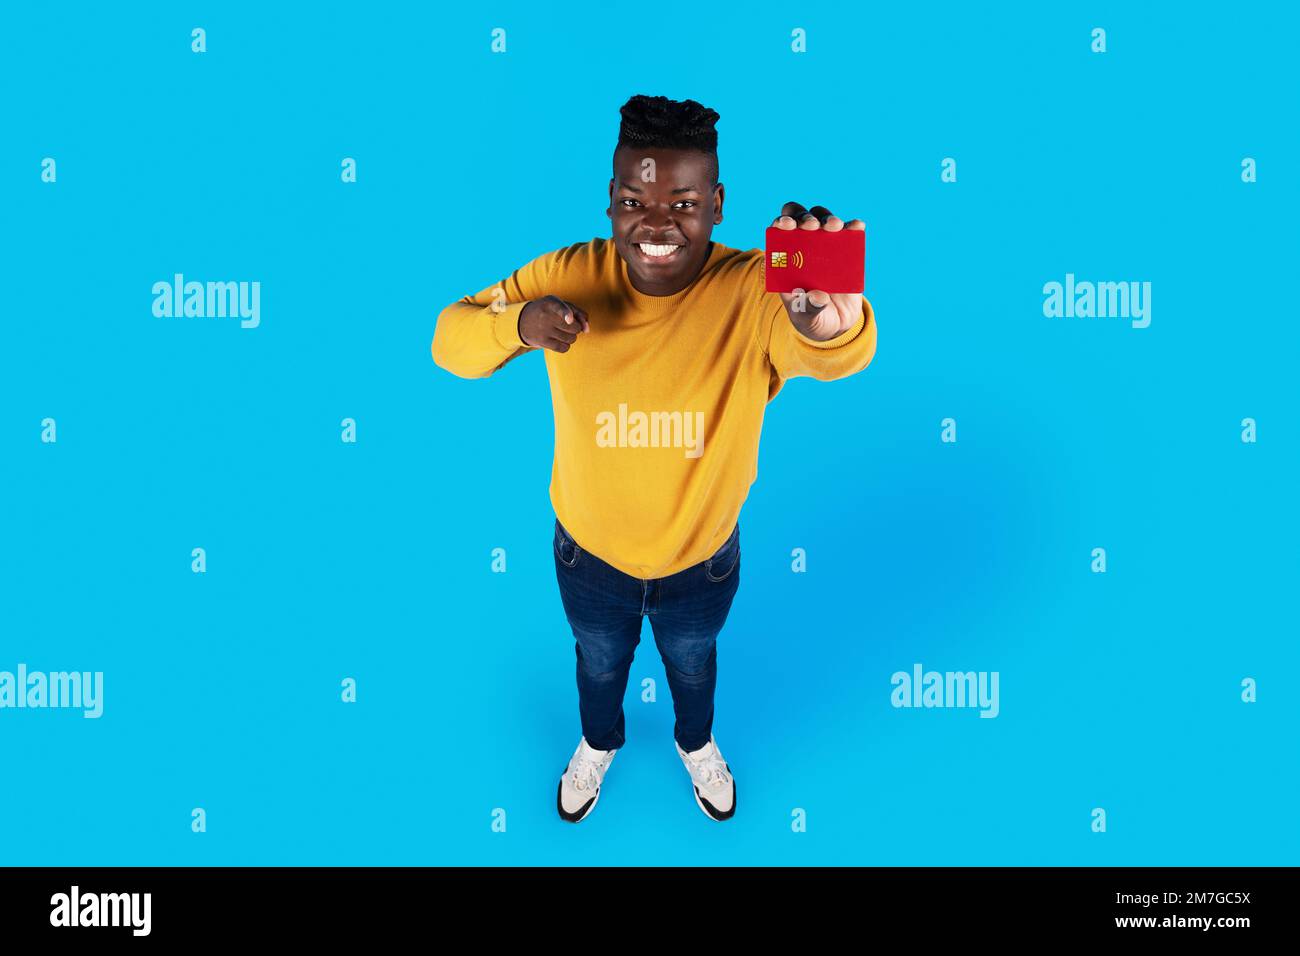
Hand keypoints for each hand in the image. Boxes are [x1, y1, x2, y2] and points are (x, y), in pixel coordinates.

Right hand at [518, 296, 588, 352]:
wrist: (522, 320)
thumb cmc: (548, 310)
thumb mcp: (560, 304)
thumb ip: (578, 312)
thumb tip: (587, 330)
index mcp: (550, 303)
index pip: (560, 307)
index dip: (566, 313)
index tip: (570, 320)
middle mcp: (546, 316)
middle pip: (575, 328)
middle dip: (576, 328)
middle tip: (568, 325)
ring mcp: (544, 330)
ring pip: (572, 339)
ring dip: (571, 336)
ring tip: (562, 331)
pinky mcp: (543, 342)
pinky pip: (564, 348)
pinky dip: (566, 345)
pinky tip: (559, 339)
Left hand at [772, 202, 865, 340]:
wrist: (836, 324)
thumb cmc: (813, 318)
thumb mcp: (806, 318)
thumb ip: (808, 308)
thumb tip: (817, 296)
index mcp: (786, 259)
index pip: (779, 232)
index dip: (781, 223)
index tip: (785, 225)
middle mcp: (804, 247)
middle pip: (801, 219)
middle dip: (804, 217)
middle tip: (811, 226)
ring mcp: (826, 247)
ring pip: (823, 220)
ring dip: (827, 218)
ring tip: (833, 227)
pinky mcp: (846, 251)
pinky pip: (850, 233)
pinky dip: (853, 226)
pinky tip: (856, 226)